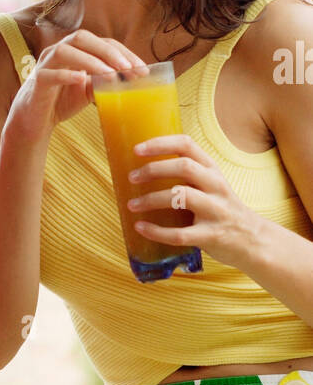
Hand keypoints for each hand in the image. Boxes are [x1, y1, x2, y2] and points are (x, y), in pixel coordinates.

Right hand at [10, 29, 148, 141]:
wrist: (35, 120)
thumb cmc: (62, 101)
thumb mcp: (90, 90)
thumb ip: (105, 81)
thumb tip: (132, 78)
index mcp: (75, 50)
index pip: (102, 43)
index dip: (123, 53)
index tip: (142, 70)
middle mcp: (59, 51)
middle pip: (83, 38)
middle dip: (108, 51)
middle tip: (128, 68)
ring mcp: (45, 63)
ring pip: (65, 51)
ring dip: (90, 61)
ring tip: (110, 75)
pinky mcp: (37, 80)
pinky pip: (50, 74)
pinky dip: (67, 75)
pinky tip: (82, 80)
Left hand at [126, 133, 258, 268]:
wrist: (253, 240)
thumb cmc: (222, 209)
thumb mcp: (211, 184)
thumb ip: (189, 174)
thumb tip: (144, 169)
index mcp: (212, 169)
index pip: (187, 145)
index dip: (160, 144)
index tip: (137, 149)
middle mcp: (216, 185)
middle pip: (183, 167)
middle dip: (153, 170)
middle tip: (132, 178)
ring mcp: (215, 210)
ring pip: (180, 197)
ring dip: (151, 200)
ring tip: (132, 205)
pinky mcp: (211, 235)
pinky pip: (180, 234)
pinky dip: (156, 231)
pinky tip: (140, 227)